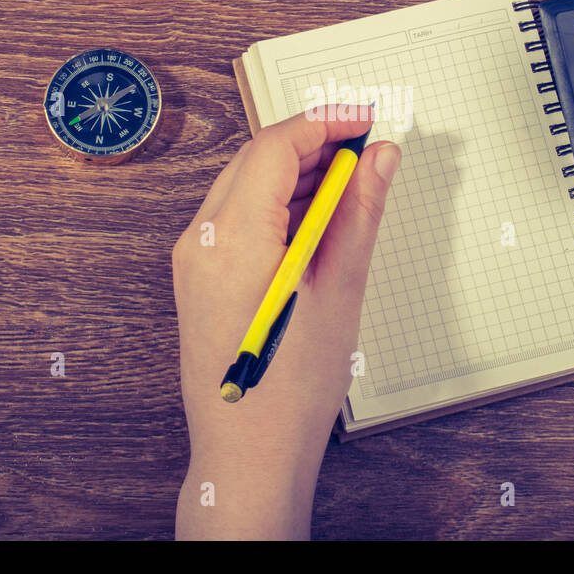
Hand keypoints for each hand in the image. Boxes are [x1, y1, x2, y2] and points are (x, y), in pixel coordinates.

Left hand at [172, 105, 400, 538]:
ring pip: (246, 185)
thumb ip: (360, 213)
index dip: (326, 122)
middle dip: (314, 142)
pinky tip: (317, 214)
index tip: (366, 118)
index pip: (276, 147)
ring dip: (298, 171)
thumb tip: (381, 159)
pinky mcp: (198, 277)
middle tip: (368, 144)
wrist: (248, 454)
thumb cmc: (290, 389)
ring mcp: (193, 259)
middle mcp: (200, 240)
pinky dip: (278, 202)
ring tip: (353, 179)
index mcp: (231, 237)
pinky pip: (237, 216)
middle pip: (257, 160)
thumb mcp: (340, 290)